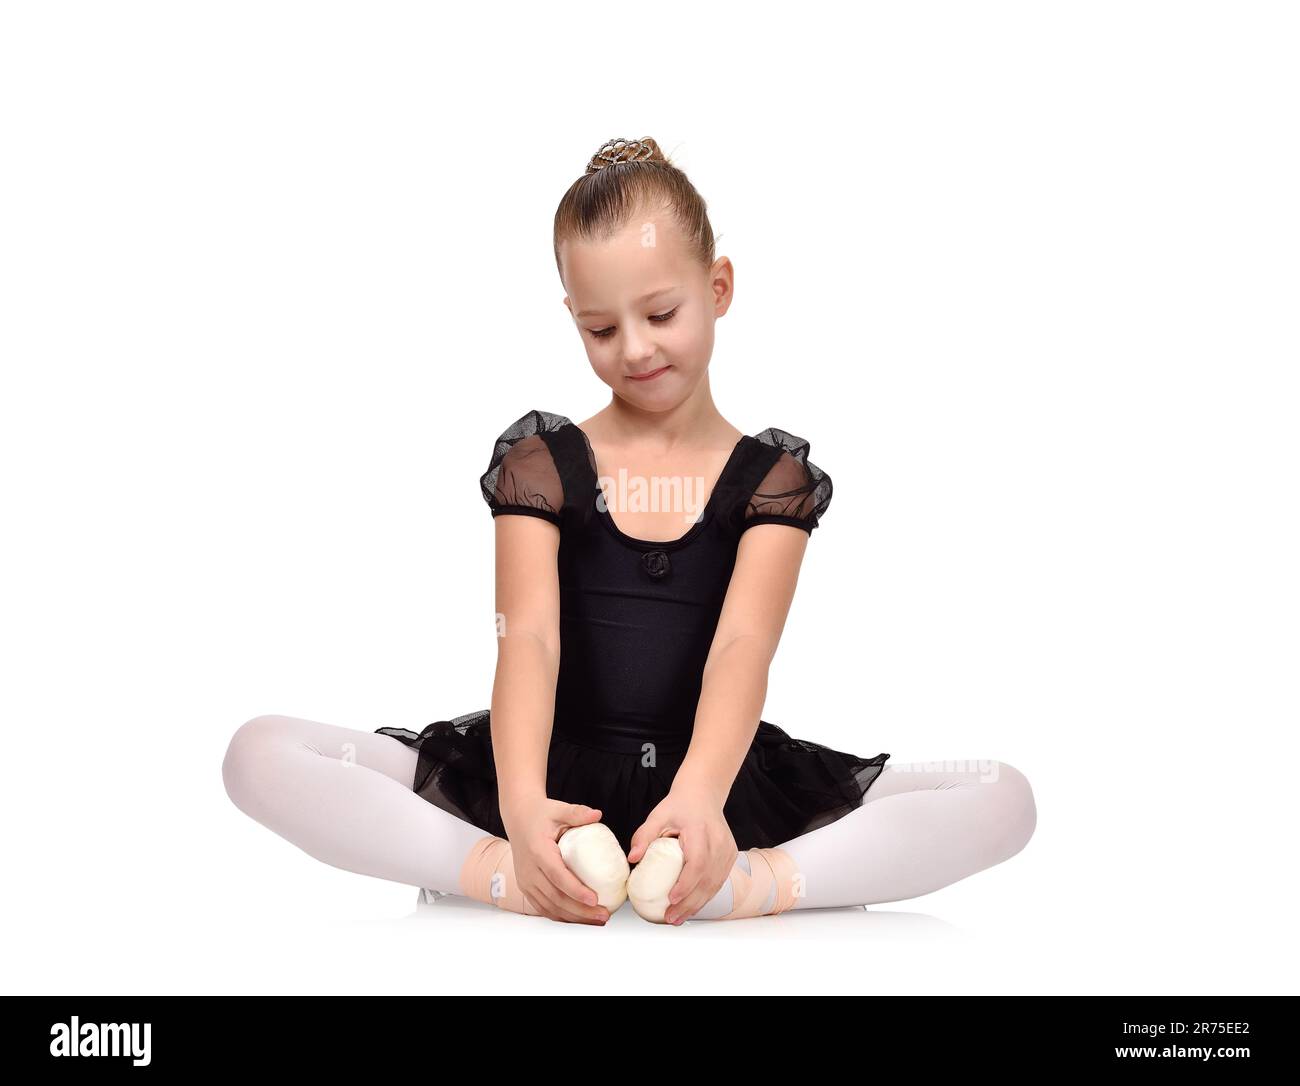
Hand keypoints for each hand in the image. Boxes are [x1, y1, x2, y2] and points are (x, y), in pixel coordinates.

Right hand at [499, 796, 610, 924]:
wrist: (518, 818)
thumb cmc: (540, 814)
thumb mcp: (558, 809)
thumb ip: (577, 813)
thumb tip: (598, 815)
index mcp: (538, 851)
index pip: (557, 876)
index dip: (576, 890)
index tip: (594, 899)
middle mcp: (529, 870)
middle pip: (555, 897)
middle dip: (580, 910)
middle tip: (604, 914)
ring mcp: (526, 881)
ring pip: (549, 907)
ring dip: (573, 917)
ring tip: (596, 919)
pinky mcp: (526, 887)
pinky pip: (543, 907)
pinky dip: (561, 916)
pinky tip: (578, 919)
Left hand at [627, 784, 736, 924]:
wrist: (704, 794)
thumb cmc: (679, 806)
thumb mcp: (657, 816)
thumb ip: (643, 835)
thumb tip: (632, 859)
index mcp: (700, 830)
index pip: (697, 862)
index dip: (686, 884)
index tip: (671, 898)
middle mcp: (718, 842)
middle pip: (707, 880)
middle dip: (689, 903)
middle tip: (671, 918)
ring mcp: (727, 850)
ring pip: (715, 884)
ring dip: (697, 904)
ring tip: (678, 918)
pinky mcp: (730, 856)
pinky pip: (719, 881)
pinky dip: (705, 896)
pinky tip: (691, 907)